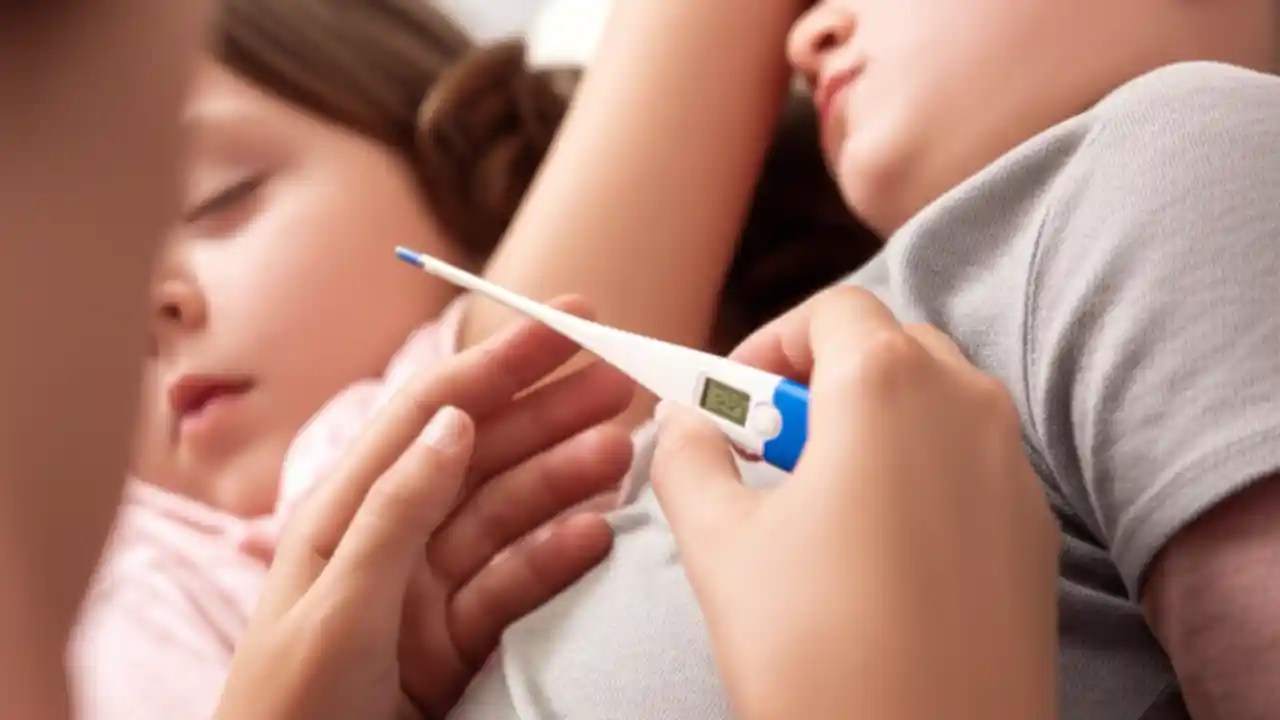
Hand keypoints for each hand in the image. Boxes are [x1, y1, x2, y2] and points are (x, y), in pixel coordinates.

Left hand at [218, 301, 633, 719]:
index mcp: (345, 508)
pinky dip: (556, 558)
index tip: (567, 319)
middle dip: (549, 410)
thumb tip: (455, 421)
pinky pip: (516, 584)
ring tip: (622, 450)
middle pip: (483, 453)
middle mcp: (392, 533)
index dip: (500, 359)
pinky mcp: (458, 637)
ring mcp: (428, 586)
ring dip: (565, 477)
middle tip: (620, 378)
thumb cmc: (290, 704)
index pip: (433, 412)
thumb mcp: (339, 603)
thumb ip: (397, 510)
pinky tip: (598, 535)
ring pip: (509, 513)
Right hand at [651, 287, 1058, 719]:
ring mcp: (1014, 471)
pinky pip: (971, 465)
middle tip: (769, 451)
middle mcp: (968, 406)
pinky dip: (919, 472)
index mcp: (887, 385)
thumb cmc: (818, 652)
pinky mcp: (1036, 534)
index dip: (771, 343)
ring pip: (936, 404)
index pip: (832, 310)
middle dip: (821, 381)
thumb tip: (683, 422)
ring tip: (818, 503)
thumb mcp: (719, 543)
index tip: (733, 399)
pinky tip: (879, 552)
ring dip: (872, 424)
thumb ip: (687, 457)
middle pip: (889, 347)